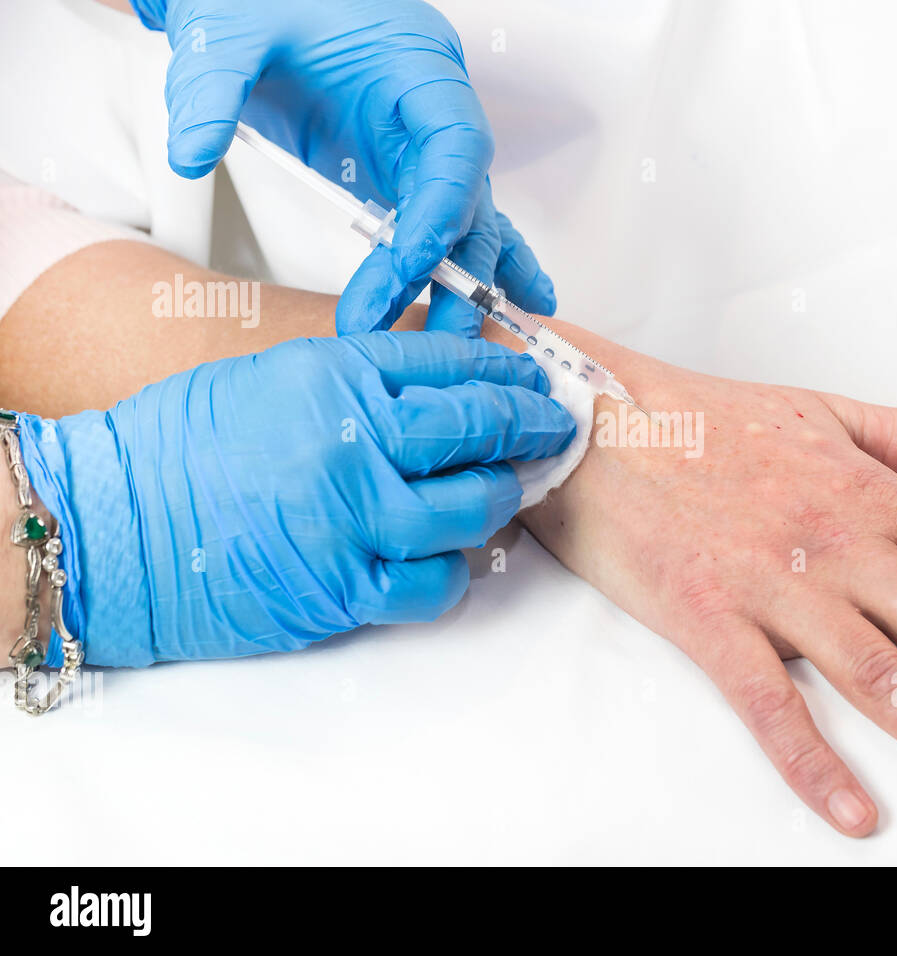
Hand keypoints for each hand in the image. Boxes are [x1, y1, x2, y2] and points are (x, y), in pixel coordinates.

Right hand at [20, 332, 574, 665]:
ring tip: (509, 490)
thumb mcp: (276, 378)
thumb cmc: (187, 446)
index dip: (506, 370)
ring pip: (470, 509)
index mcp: (336, 375)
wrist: (116, 523)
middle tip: (555, 427)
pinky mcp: (343, 589)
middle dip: (532, 425)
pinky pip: (434, 584)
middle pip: (476, 429)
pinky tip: (450, 559)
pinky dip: (454, 573)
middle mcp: (353, 441)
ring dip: (501, 499)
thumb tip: (439, 384)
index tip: (535, 376)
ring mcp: (352, 519)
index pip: (450, 364)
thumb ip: (358, 378)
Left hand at [130, 0, 555, 331]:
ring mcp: (419, 145)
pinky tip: (493, 303)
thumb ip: (211, 87)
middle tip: (420, 334)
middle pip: (469, 200)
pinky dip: (462, 264)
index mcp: (418, 65)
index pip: (455, 146)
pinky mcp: (396, 171)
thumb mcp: (232, 30)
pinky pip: (443, 222)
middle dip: (451, 271)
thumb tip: (191, 152)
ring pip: (465, 222)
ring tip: (454, 344)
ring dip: (460, 283)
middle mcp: (433, 111)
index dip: (442, 209)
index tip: (409, 264)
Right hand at [523, 338, 896, 835]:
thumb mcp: (834, 412)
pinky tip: (854, 812)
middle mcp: (838, 545)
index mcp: (872, 495)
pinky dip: (809, 759)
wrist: (596, 423)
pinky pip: (766, 701)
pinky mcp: (708, 619)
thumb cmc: (712, 421)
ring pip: (880, 672)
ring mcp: (773, 586)